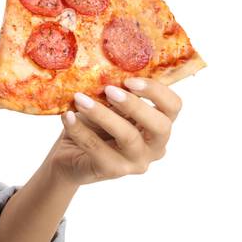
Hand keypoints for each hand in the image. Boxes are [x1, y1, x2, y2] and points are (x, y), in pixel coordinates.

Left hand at [48, 77, 181, 186]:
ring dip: (103, 114)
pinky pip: (97, 149)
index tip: (130, 80)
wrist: (69, 156)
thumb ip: (116, 93)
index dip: (157, 91)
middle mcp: (155, 146)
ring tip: (80, 100)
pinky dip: (80, 131)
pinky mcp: (114, 171)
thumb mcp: (108, 106)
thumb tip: (108, 70)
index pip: (173, 106)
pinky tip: (68, 116)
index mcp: (158, 124)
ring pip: (128, 137)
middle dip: (135, 105)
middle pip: (160, 125)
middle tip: (109, 90)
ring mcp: (137, 161)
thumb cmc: (93, 125)